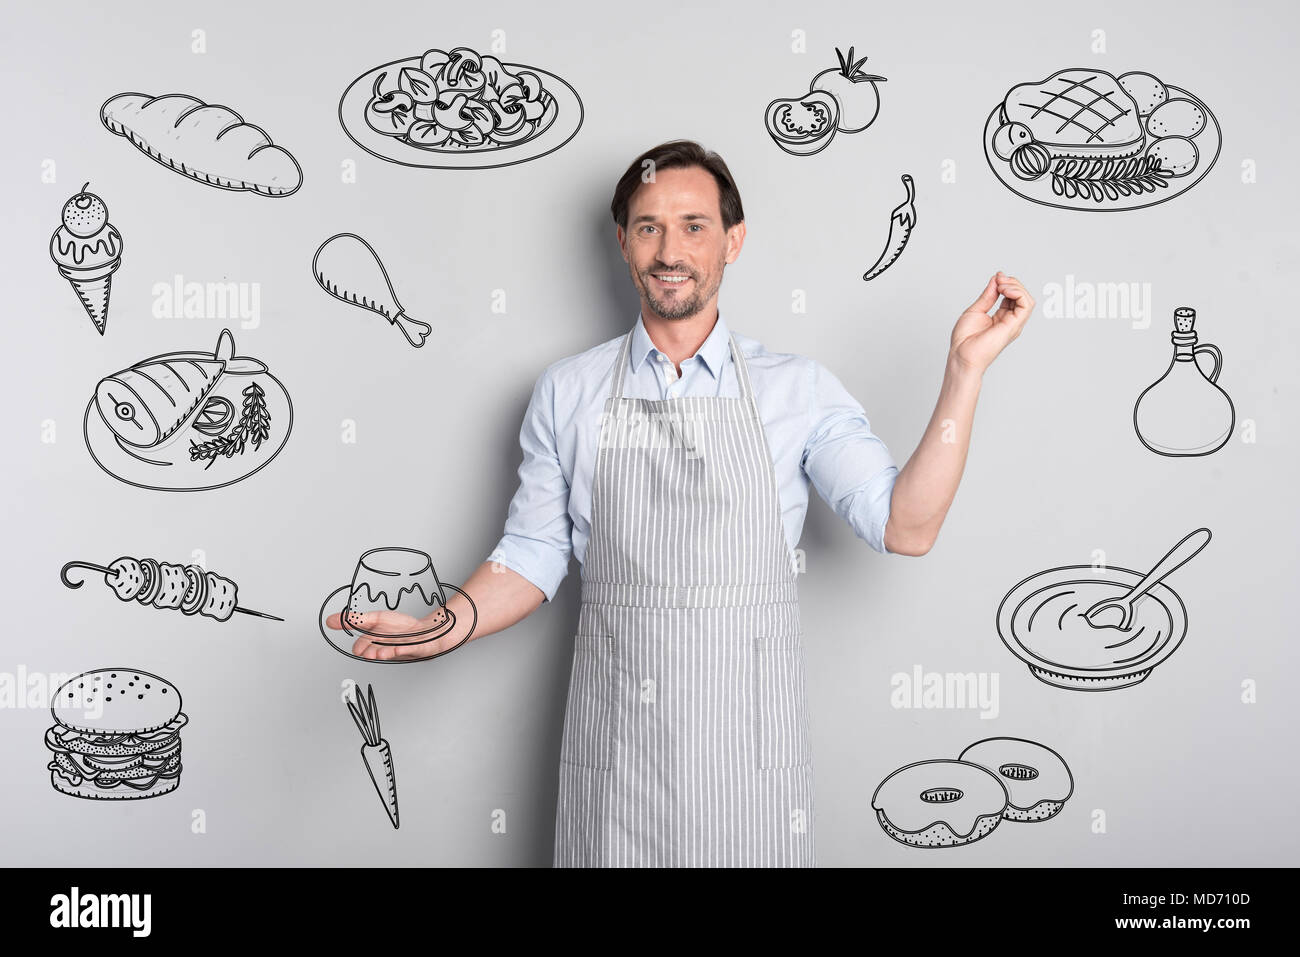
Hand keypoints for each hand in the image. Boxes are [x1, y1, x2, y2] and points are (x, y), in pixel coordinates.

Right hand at [325, 607, 459, 661]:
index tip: (358, 648)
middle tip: (368, 652)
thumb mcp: (376, 619)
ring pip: (393, 652)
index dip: (360, 646)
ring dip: (386, 652)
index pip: (363, 646)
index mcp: (376, 642)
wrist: (428, 630)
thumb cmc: (401, 628)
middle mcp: (388, 647)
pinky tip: (400, 648)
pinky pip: (413, 649)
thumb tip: (329, 621)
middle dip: (372, 651)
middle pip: (377, 651)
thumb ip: (354, 619)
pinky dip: (405, 649)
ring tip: (380, 652)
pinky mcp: (419, 647)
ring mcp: (403, 648)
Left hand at [950, 272, 1033, 374]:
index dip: (1006, 283)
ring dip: (1016, 286)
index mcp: (1001, 318)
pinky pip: (1026, 305)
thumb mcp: (976, 310)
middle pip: (1021, 296)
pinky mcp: (1014, 326)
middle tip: (999, 279)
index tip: (997, 277)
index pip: (1012, 296)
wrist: (961, 355)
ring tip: (1001, 285)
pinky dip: (1018, 293)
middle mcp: (1010, 321)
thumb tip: (997, 280)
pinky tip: (1005, 291)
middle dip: (1012, 282)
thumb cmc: (965, 339)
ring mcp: (1013, 324)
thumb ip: (988, 295)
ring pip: (1027, 299)